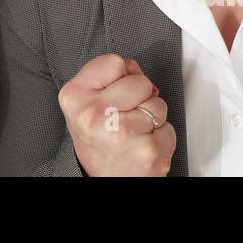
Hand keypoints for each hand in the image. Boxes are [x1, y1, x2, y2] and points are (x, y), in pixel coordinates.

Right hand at [58, 54, 174, 176]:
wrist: (105, 180)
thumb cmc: (97, 141)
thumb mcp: (84, 102)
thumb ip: (104, 76)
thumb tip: (132, 68)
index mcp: (74, 96)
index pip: (114, 61)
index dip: (119, 77)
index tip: (112, 93)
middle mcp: (94, 115)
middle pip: (140, 81)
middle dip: (139, 96)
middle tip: (123, 116)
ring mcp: (122, 133)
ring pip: (157, 104)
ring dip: (152, 118)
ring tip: (133, 132)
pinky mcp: (147, 150)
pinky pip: (168, 128)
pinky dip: (161, 137)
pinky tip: (142, 145)